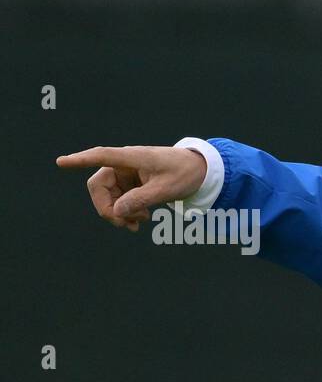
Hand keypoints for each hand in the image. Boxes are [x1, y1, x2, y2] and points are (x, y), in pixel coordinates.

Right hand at [56, 145, 207, 231]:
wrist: (200, 171)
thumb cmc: (184, 174)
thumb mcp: (166, 189)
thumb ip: (141, 200)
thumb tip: (117, 211)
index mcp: (132, 158)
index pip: (101, 156)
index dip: (80, 161)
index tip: (61, 162)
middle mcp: (124, 164)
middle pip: (99, 187)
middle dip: (107, 208)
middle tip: (124, 225)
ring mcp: (126, 174)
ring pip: (108, 196)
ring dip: (118, 213)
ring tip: (138, 224)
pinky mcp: (130, 183)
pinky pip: (119, 199)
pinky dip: (126, 211)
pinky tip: (141, 220)